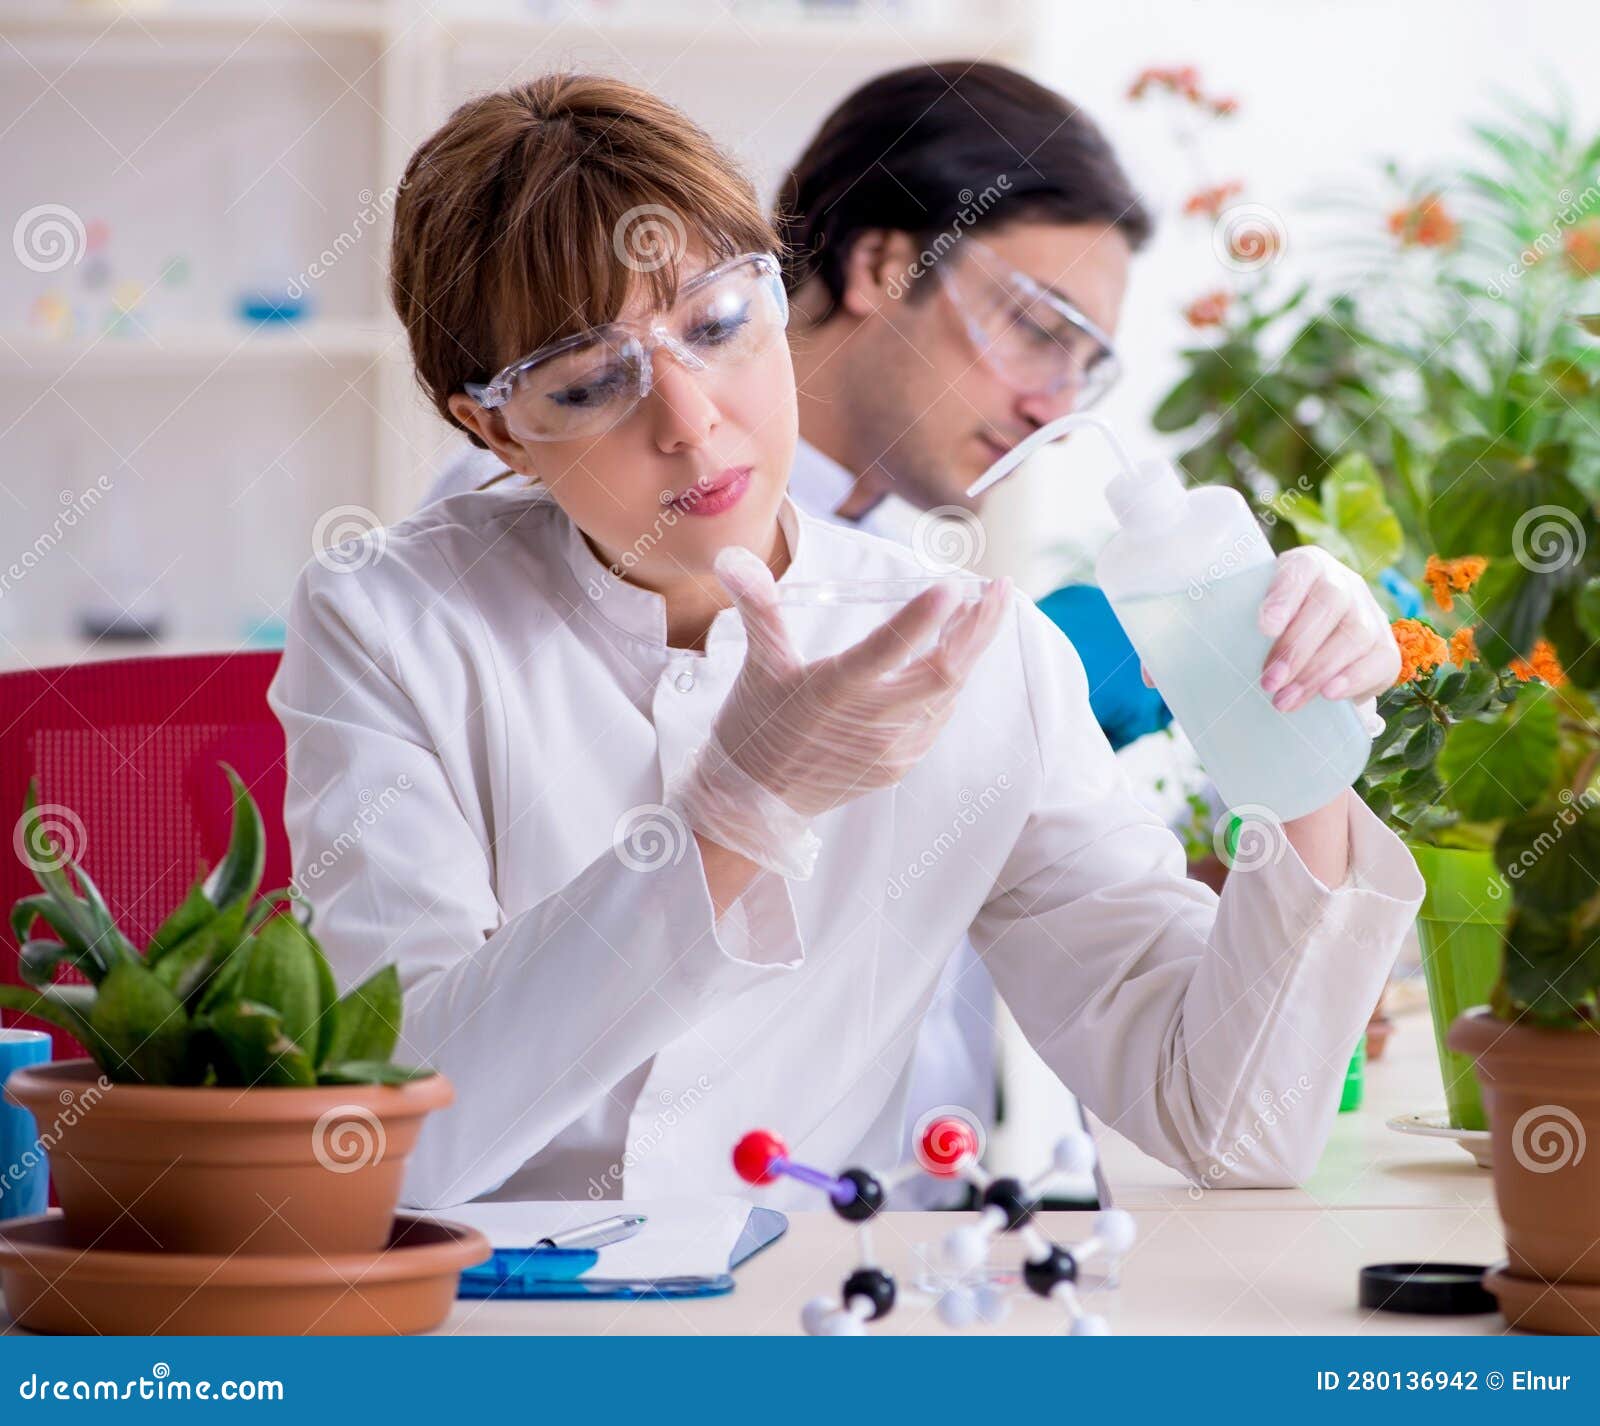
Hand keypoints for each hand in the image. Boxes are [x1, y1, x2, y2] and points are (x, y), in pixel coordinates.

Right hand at [670, 548, 1008, 875]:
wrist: (754, 802)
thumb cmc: (756, 725)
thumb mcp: (758, 664)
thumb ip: (758, 606)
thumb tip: (732, 557)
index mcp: (834, 689)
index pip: (886, 648)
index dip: (922, 618)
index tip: (954, 586)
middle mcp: (870, 721)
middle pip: (945, 671)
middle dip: (980, 627)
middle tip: (999, 589)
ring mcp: (891, 747)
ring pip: (949, 693)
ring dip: (971, 651)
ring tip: (983, 612)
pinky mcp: (900, 764)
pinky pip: (937, 718)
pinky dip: (951, 684)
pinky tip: (954, 658)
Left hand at [1138, 548, 1395, 735]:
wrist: (1315, 652)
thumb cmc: (1261, 634)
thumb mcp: (1233, 628)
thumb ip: (1195, 643)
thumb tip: (1152, 677)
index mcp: (1300, 568)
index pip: (1299, 568)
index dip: (1284, 592)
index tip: (1262, 624)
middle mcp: (1339, 584)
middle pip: (1329, 604)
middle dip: (1297, 645)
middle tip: (1266, 682)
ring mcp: (1367, 614)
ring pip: (1355, 633)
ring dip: (1319, 669)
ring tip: (1285, 701)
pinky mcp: (1383, 650)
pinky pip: (1381, 660)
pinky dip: (1356, 679)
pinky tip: (1331, 696)